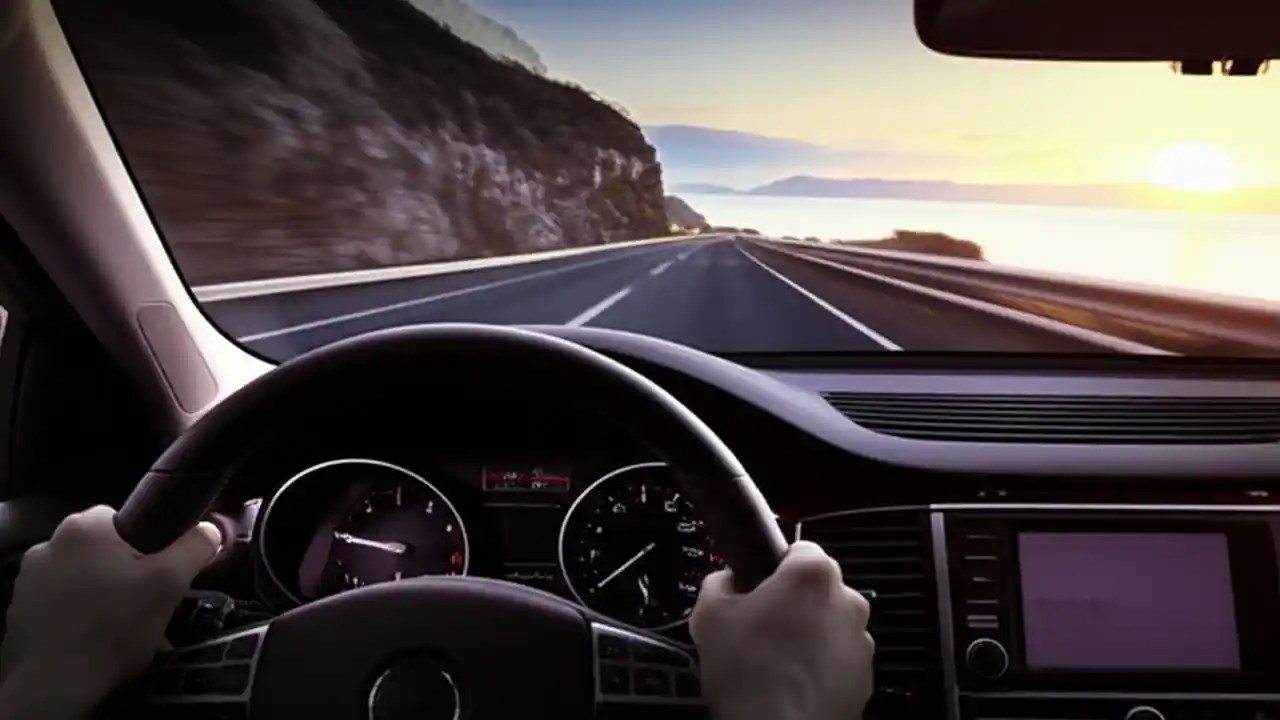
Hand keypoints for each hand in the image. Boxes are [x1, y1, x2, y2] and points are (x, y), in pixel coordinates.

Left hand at [0, 506, 220, 719]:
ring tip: (117, 625)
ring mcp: (27, 580)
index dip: (146, 544)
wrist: (57, 683)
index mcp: (83, 527)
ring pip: (78, 576)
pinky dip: (74, 614)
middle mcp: (48, 545)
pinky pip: (57, 603)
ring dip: (97, 592)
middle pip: (99, 549)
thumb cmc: (116, 625)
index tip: (156, 573)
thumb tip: (211, 530)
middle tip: (141, 601)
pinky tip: (90, 637)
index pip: (122, 518)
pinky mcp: (19, 612)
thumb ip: (194, 548)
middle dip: (120, 570)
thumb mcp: (169, 583)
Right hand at [691, 541, 873, 719]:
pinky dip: (821, 666)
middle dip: (794, 602)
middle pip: (818, 588)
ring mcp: (862, 642)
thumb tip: (727, 581)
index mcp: (813, 575)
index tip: (757, 588)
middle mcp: (849, 601)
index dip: (774, 567)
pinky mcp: (865, 678)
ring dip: (810, 634)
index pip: (798, 549)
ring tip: (775, 662)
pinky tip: (793, 684)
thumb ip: (719, 583)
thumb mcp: (709, 616)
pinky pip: (839, 659)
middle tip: (761, 627)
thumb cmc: (746, 671)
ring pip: (831, 625)